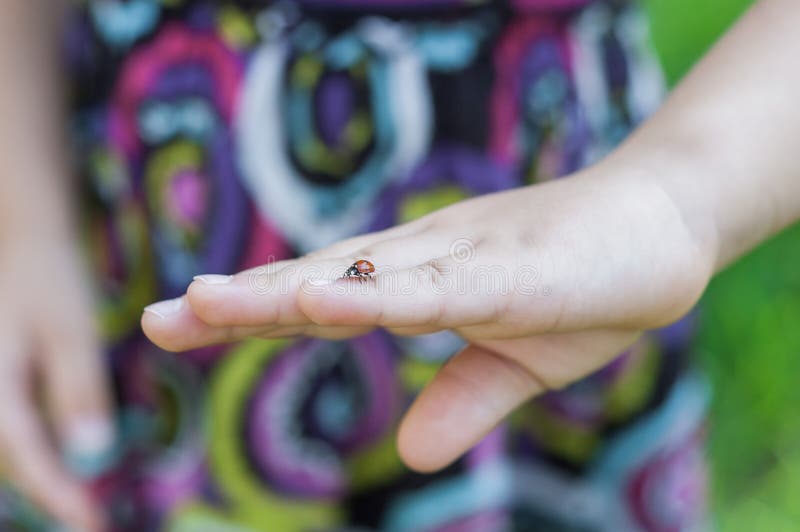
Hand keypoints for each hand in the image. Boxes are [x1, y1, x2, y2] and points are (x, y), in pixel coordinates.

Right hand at [0, 235, 111, 530]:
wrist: (21, 243)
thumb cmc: (48, 281)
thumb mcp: (71, 333)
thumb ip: (79, 391)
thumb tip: (92, 455)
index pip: (25, 454)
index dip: (60, 493)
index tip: (93, 523)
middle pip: (13, 458)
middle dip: (53, 491)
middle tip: (95, 521)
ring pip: (13, 448)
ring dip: (47, 474)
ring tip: (86, 501)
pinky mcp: (2, 387)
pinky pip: (16, 429)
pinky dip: (42, 450)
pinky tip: (72, 460)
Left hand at [142, 164, 712, 471]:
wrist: (665, 227)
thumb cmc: (587, 285)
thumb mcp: (520, 359)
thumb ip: (464, 397)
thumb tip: (414, 451)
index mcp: (419, 282)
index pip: (320, 296)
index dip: (250, 310)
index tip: (176, 325)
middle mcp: (426, 261)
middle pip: (320, 281)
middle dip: (239, 303)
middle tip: (156, 321)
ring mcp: (465, 261)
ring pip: (362, 278)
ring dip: (286, 292)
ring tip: (208, 303)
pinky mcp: (512, 271)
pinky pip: (435, 288)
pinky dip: (378, 295)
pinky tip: (326, 300)